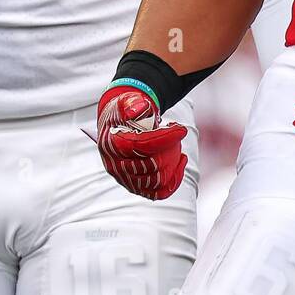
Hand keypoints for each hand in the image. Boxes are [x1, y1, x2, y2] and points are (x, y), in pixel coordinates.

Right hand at [96, 85, 187, 200]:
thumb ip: (131, 103)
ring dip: (174, 162)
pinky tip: (181, 162)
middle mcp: (115, 165)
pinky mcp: (136, 186)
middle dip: (171, 148)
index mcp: (112, 144)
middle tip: (177, 133)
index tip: (182, 129)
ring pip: (158, 180)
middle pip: (153, 165)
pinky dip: (173, 180)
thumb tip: (139, 109)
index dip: (165, 138)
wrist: (121, 122)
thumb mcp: (127, 101)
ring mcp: (125, 179)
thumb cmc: (127, 111)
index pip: (141, 146)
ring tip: (178, 146)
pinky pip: (158, 193)